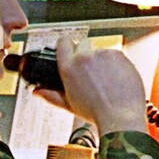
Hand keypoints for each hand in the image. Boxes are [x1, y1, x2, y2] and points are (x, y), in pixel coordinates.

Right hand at [33, 35, 148, 135]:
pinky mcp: (119, 55)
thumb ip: (51, 95)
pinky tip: (117, 79)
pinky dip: (116, 64)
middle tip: (91, 71)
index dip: (67, 45)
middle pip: (83, 43)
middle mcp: (84, 57)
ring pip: (101, 51)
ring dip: (102, 60)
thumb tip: (38, 91)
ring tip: (106, 80)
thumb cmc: (97, 113)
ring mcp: (102, 55)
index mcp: (69, 67)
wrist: (120, 116)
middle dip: (85, 53)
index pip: (63, 42)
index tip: (70, 50)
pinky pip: (115, 55)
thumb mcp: (69, 105)